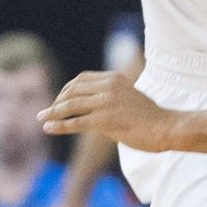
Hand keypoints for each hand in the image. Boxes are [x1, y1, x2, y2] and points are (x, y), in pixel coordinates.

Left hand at [39, 70, 176, 151]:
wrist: (166, 127)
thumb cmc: (151, 117)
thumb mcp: (131, 96)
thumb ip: (113, 96)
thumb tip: (94, 106)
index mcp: (115, 78)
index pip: (82, 79)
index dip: (67, 89)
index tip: (60, 100)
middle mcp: (109, 87)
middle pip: (73, 90)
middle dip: (57, 100)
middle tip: (47, 111)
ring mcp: (106, 103)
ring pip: (70, 105)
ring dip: (52, 112)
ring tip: (40, 118)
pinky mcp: (105, 120)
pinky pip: (75, 122)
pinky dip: (59, 125)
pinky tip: (48, 127)